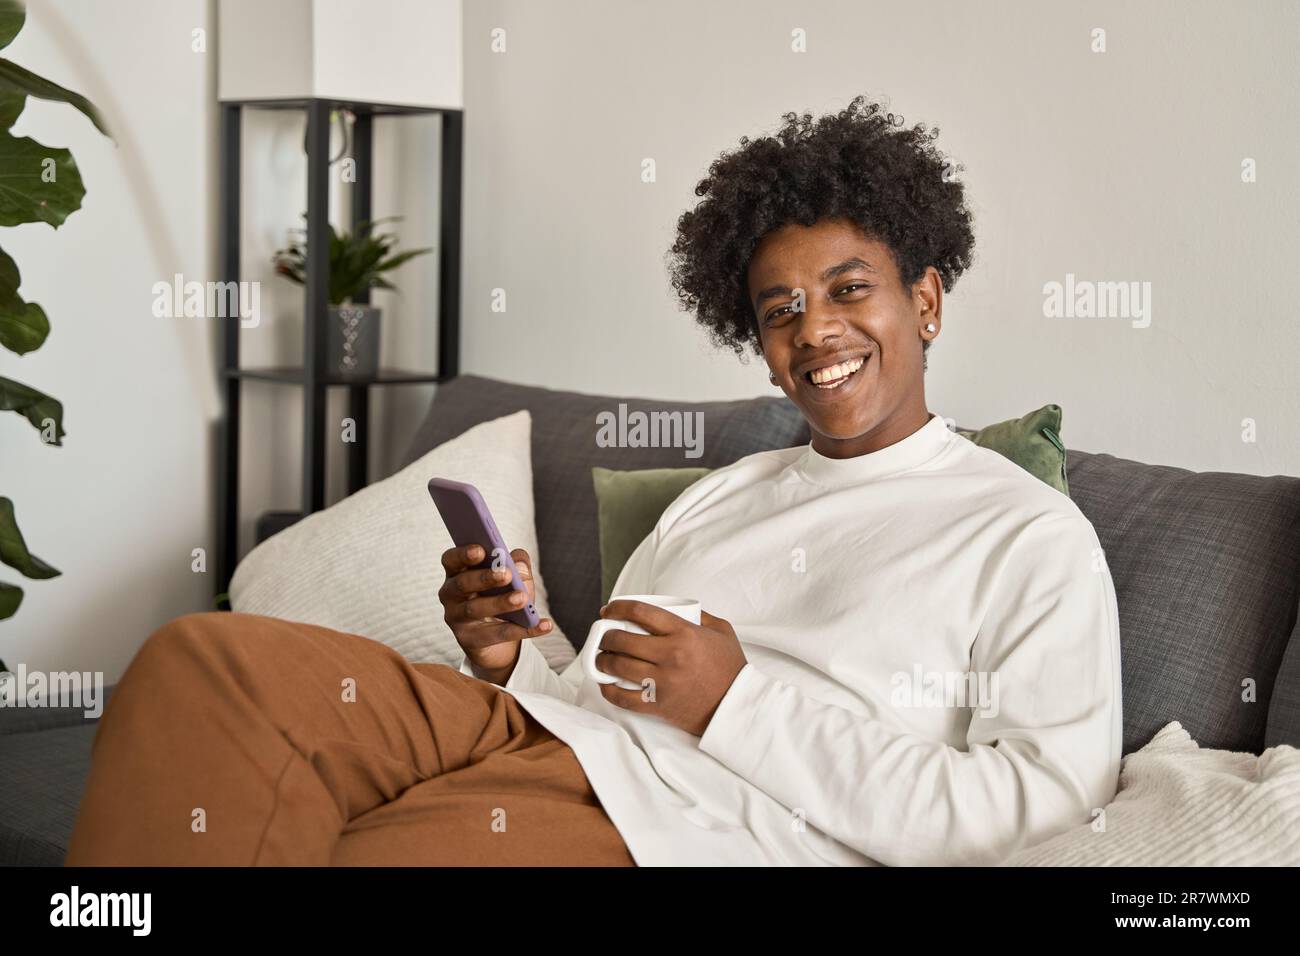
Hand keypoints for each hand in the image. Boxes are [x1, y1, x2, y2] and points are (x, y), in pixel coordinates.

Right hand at [438, 544, 554, 682]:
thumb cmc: (501, 597)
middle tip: (507, 574)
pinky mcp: (468, 640)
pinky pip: (496, 635)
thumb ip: (518, 566)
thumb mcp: (513, 579)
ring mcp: (456, 619)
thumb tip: (520, 564)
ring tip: (522, 598)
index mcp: (457, 572)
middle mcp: (450, 594)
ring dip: (501, 603)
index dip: (463, 554)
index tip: (481, 550)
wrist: (497, 642)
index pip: (451, 559)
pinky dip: (522, 630)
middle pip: (462, 584)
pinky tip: (544, 625)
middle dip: (485, 577)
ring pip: (475, 609)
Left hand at [590, 600, 746, 736]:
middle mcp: (671, 655)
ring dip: (602, 660)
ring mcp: (663, 682)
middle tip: (604, 636)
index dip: (617, 608)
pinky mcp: (658, 705)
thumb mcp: (721, 630)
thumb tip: (676, 606)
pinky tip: (606, 684)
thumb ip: (699, 615)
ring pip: (618, 667)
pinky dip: (609, 690)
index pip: (640, 612)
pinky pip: (623, 698)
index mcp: (684, 633)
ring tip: (601, 658)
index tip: (608, 611)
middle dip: (605, 635)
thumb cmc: (730, 667)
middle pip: (622, 639)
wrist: (736, 706)